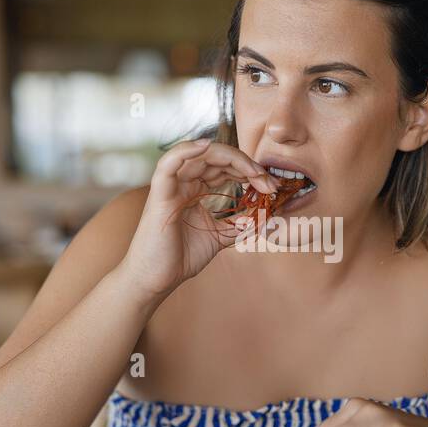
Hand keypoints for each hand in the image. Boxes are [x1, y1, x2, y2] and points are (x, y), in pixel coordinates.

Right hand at [119, 138, 277, 298]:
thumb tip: (267, 214)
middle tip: (269, 182)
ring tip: (254, 171)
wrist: (156, 280)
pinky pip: (169, 163)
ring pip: (199, 155)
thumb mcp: (221, 236)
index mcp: (195, 190)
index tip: (271, 186)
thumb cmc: (181, 258)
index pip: (224, 168)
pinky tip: (206, 146)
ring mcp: (170, 186)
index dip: (249, 171)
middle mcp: (183, 183)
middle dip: (247, 166)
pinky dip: (187, 150)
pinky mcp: (159, 194)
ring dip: (231, 158)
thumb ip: (241, 223)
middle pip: (217, 158)